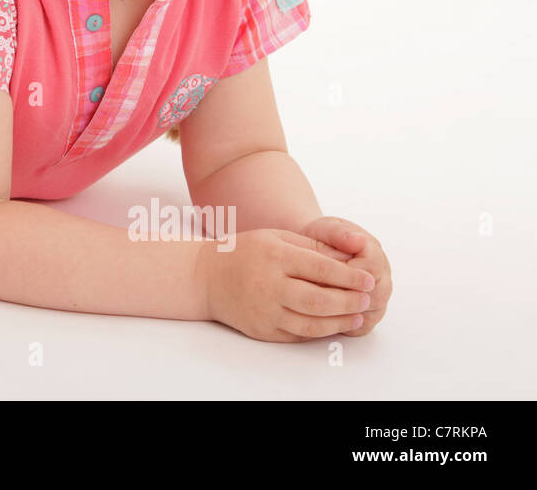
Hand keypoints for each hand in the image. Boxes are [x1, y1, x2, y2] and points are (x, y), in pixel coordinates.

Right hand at [197, 229, 376, 342]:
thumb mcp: (276, 237)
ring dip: (340, 321)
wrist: (205, 277)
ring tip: (356, 316)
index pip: (321, 269)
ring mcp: (264, 310)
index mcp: (275, 256)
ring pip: (311, 323)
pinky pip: (298, 335)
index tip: (368, 280)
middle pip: (320, 299)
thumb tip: (351, 258)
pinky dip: (320, 332)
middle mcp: (269, 284)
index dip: (350, 276)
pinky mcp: (262, 330)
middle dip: (349, 301)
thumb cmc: (245, 252)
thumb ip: (312, 248)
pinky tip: (333, 325)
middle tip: (367, 300)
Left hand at [296, 216, 391, 336]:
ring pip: (366, 314)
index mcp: (375, 253)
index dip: (344, 274)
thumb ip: (340, 233)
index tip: (318, 273)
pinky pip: (358, 327)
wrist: (313, 252)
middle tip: (311, 293)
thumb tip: (358, 240)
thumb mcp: (326, 229)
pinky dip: (339, 324)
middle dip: (340, 295)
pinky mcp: (367, 316)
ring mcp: (376, 299)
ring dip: (339, 312)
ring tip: (311, 305)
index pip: (370, 269)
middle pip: (372, 295)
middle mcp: (381, 278)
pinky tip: (317, 318)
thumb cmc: (320, 240)